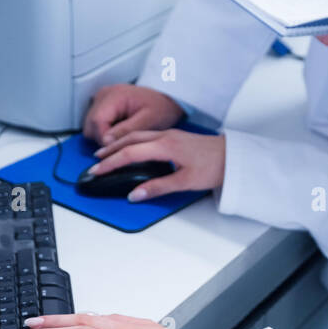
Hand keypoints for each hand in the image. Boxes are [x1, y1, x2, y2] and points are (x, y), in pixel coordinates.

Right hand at [83, 84, 183, 145]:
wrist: (168, 99)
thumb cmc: (162, 107)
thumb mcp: (149, 121)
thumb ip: (126, 131)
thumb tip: (106, 142)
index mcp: (115, 95)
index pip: (97, 122)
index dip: (104, 140)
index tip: (116, 150)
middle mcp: (104, 95)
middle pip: (90, 125)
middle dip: (103, 140)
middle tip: (122, 145)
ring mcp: (102, 99)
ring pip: (91, 126)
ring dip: (103, 136)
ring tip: (123, 138)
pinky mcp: (104, 105)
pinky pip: (96, 124)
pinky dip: (105, 132)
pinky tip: (120, 133)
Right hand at [89, 127, 226, 199]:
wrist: (232, 156)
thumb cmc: (214, 167)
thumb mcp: (185, 182)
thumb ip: (158, 187)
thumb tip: (135, 194)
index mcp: (166, 146)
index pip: (130, 153)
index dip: (111, 163)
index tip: (97, 172)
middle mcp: (165, 136)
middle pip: (129, 140)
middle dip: (109, 151)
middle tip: (95, 163)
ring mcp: (169, 134)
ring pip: (136, 135)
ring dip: (118, 144)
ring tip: (105, 154)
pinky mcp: (173, 136)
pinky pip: (145, 135)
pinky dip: (130, 140)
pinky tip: (128, 147)